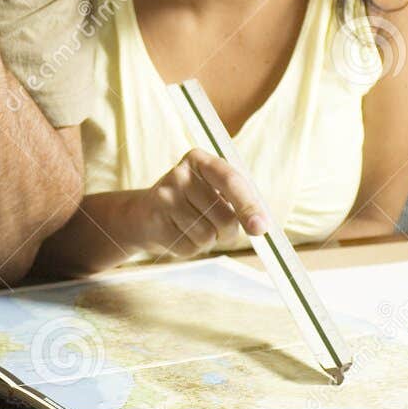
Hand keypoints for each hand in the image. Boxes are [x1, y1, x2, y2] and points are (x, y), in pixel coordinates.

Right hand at [144, 148, 269, 257]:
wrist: (145, 215)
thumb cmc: (192, 203)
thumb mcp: (213, 190)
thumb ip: (239, 199)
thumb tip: (261, 225)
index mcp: (199, 160)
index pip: (231, 181)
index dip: (249, 205)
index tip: (262, 227)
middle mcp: (180, 174)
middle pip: (224, 216)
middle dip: (229, 231)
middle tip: (219, 228)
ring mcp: (165, 196)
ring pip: (207, 235)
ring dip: (209, 241)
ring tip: (194, 228)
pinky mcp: (155, 221)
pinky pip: (190, 248)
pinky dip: (192, 248)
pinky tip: (180, 234)